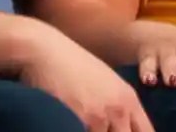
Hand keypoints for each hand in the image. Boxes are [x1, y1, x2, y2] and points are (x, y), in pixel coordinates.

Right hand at [19, 20, 154, 131]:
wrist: (46, 51)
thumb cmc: (71, 66)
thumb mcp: (105, 83)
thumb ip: (116, 108)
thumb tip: (119, 128)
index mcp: (129, 99)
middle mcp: (120, 109)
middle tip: (100, 129)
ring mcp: (102, 116)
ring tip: (83, 125)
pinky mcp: (83, 121)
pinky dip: (78, 131)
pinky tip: (70, 125)